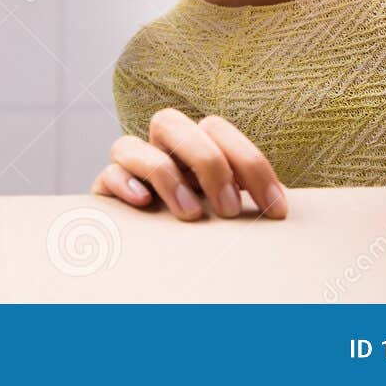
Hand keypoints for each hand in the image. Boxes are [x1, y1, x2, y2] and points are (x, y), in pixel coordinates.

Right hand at [91, 109, 288, 220]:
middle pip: (168, 121)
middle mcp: (157, 153)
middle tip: (230, 208)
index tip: (276, 209)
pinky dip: (124, 183)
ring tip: (190, 214)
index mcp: (191, 149)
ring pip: (128, 144)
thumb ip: (245, 202)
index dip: (251, 164)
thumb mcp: (226, 212)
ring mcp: (128, 172)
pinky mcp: (104, 194)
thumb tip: (280, 208)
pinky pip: (106, 175)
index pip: (218, 130)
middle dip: (206, 161)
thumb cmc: (202, 230)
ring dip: (164, 175)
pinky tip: (144, 203)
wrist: (151, 264)